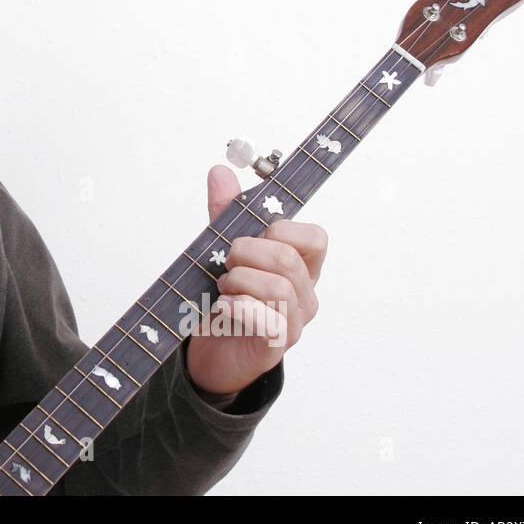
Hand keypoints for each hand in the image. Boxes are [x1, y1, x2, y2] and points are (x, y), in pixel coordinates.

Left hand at [185, 164, 326, 398]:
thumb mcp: (223, 250)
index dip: (280, 229)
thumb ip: (226, 213)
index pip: (313, 237)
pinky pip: (269, 321)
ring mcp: (293, 323)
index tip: (250, 236)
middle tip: (226, 264)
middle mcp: (304, 295)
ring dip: (240, 281)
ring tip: (223, 288)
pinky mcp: (275, 347)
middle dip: (247, 252)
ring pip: (279, 288)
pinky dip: (240, 307)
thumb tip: (220, 171)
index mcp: (300, 267)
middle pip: (288, 259)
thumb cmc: (225, 298)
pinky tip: (224, 306)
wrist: (210, 352)